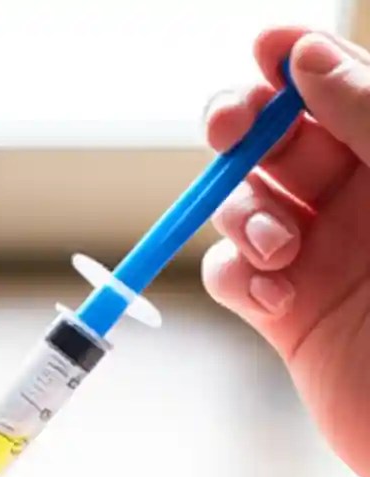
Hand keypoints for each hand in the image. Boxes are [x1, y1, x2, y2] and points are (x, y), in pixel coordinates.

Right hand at [203, 27, 369, 476]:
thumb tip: (305, 58)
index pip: (343, 92)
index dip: (300, 63)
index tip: (265, 47)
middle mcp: (362, 207)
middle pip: (277, 142)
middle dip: (245, 131)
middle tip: (231, 131)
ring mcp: (322, 261)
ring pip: (245, 204)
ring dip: (243, 214)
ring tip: (279, 247)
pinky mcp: (289, 317)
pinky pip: (234, 275)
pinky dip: (238, 275)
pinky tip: (271, 296)